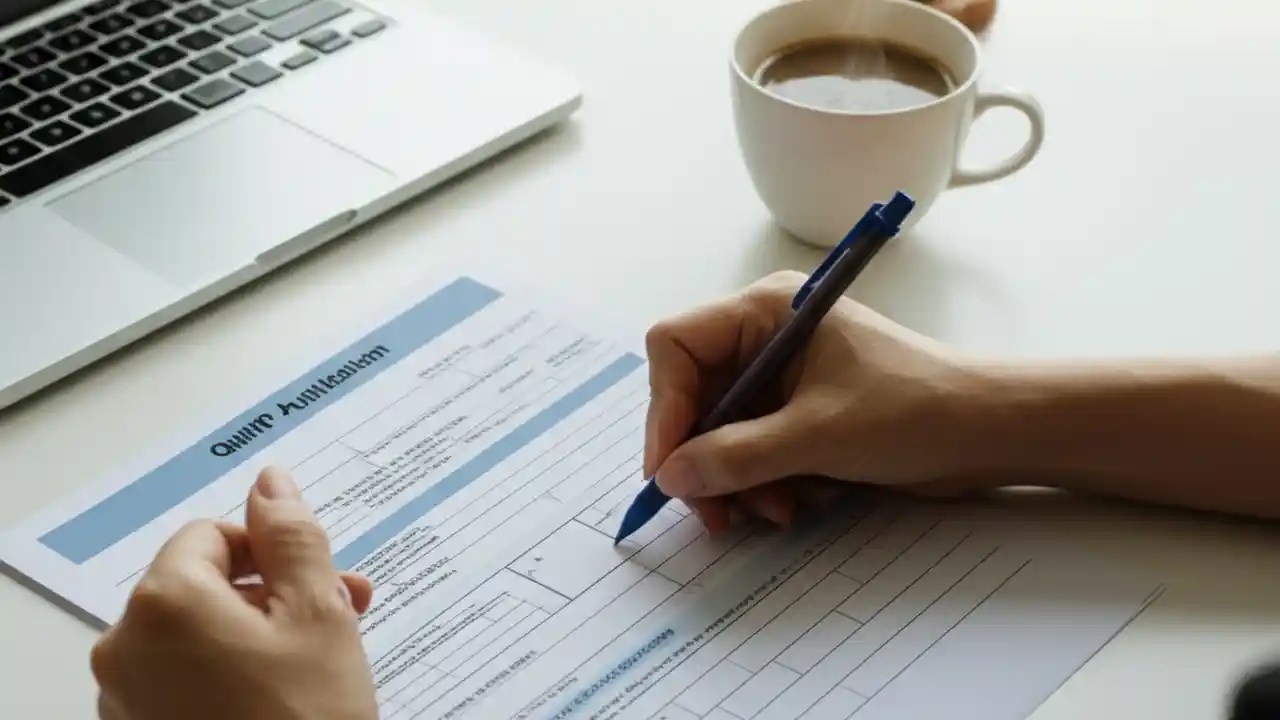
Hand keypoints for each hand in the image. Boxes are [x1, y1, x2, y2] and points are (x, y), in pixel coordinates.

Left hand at [91, 468, 378, 719]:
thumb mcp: (320, 614)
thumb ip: (294, 537)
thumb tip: (272, 482)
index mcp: (166, 601)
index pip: (213, 535)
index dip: (274, 551)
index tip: (320, 579)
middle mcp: (127, 645)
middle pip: (203, 585)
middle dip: (276, 592)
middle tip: (341, 612)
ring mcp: (126, 697)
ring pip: (196, 634)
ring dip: (259, 632)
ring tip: (321, 659)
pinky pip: (182, 680)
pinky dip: (230, 674)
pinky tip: (285, 694)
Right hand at [644, 271, 985, 532]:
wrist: (989, 432)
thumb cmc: (911, 412)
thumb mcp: (815, 437)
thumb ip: (735, 457)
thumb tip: (670, 477)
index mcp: (765, 311)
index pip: (675, 346)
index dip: (665, 408)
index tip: (670, 468)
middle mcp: (765, 336)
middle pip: (694, 397)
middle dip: (704, 459)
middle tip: (714, 514)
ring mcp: (783, 376)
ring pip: (722, 432)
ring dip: (738, 480)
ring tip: (774, 512)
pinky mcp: (801, 412)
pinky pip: (754, 449)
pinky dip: (764, 482)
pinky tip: (795, 504)